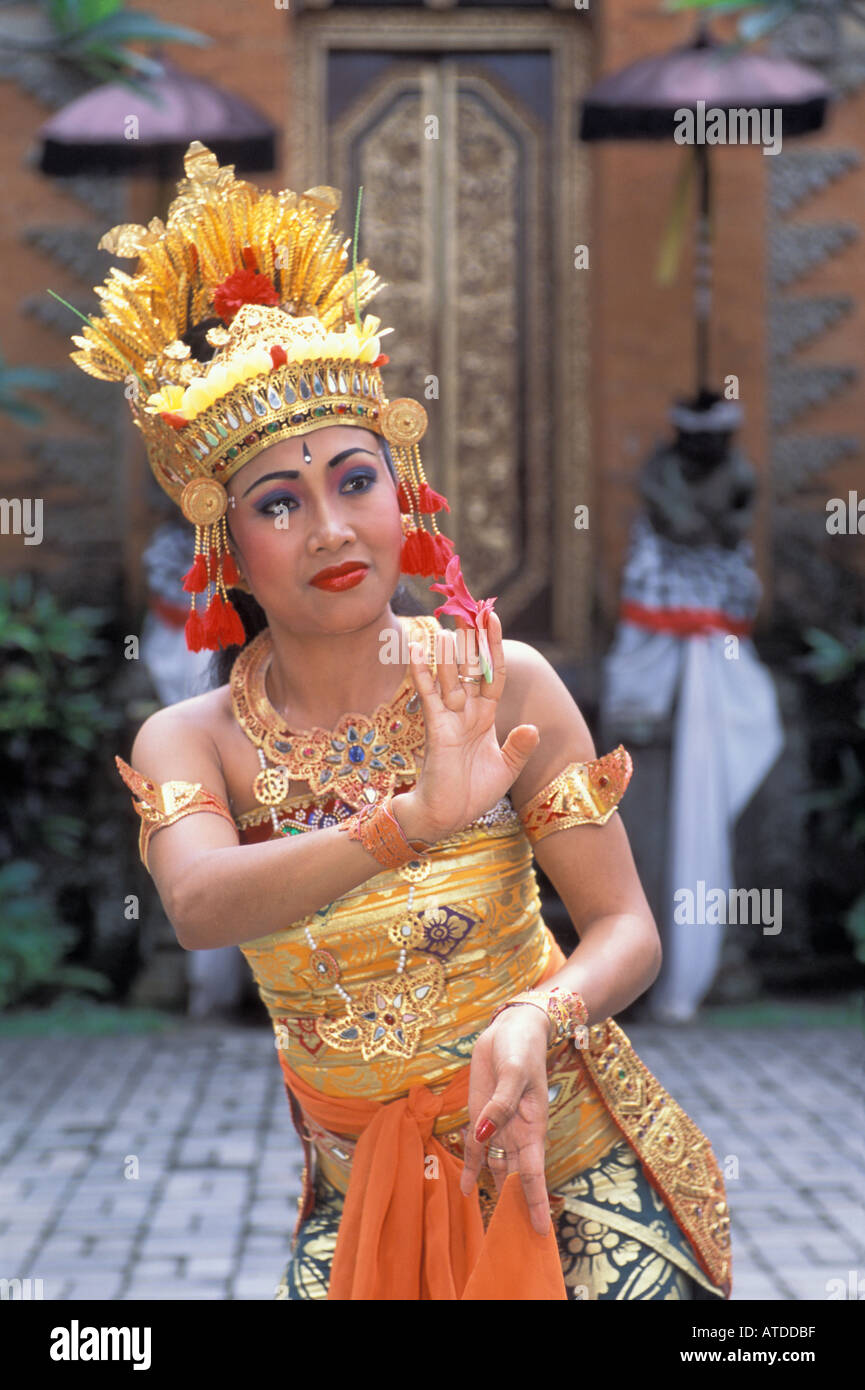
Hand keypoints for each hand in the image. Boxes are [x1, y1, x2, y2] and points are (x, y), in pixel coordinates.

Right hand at [407, 611, 538, 838]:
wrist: (445, 817)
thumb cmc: (472, 793)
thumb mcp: (506, 769)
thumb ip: (519, 748)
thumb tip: (532, 727)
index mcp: (484, 717)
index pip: (492, 675)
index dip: (494, 648)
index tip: (493, 619)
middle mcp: (467, 712)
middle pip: (471, 668)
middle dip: (472, 640)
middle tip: (471, 609)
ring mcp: (450, 718)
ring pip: (451, 677)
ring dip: (452, 652)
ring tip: (451, 623)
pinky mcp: (436, 728)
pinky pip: (429, 695)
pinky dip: (423, 672)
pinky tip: (418, 649)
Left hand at [459, 1004, 552, 1235]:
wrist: (512, 1029)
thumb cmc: (521, 1049)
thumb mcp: (513, 1073)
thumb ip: (500, 1105)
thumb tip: (484, 1134)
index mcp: (533, 1128)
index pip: (533, 1174)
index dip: (535, 1202)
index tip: (540, 1232)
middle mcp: (517, 1135)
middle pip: (516, 1180)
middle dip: (516, 1209)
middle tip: (514, 1243)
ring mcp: (498, 1128)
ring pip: (498, 1170)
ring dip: (496, 1195)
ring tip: (494, 1228)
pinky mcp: (480, 1117)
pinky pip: (477, 1151)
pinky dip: (473, 1171)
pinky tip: (467, 1191)